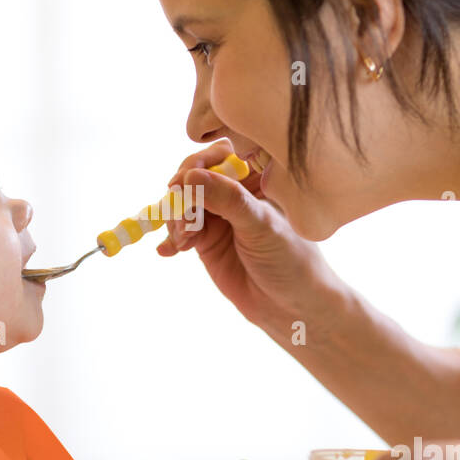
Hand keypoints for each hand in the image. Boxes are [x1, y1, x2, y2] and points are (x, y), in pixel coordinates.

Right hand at [161, 139, 347, 337]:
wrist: (290, 306)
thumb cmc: (290, 260)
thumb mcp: (261, 225)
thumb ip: (227, 199)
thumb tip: (190, 177)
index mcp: (257, 178)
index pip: (222, 153)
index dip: (201, 161)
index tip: (188, 179)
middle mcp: (235, 192)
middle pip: (194, 175)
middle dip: (182, 193)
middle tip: (181, 215)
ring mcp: (218, 215)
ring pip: (181, 203)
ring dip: (175, 219)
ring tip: (183, 241)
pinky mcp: (205, 239)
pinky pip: (178, 230)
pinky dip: (170, 238)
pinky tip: (168, 252)